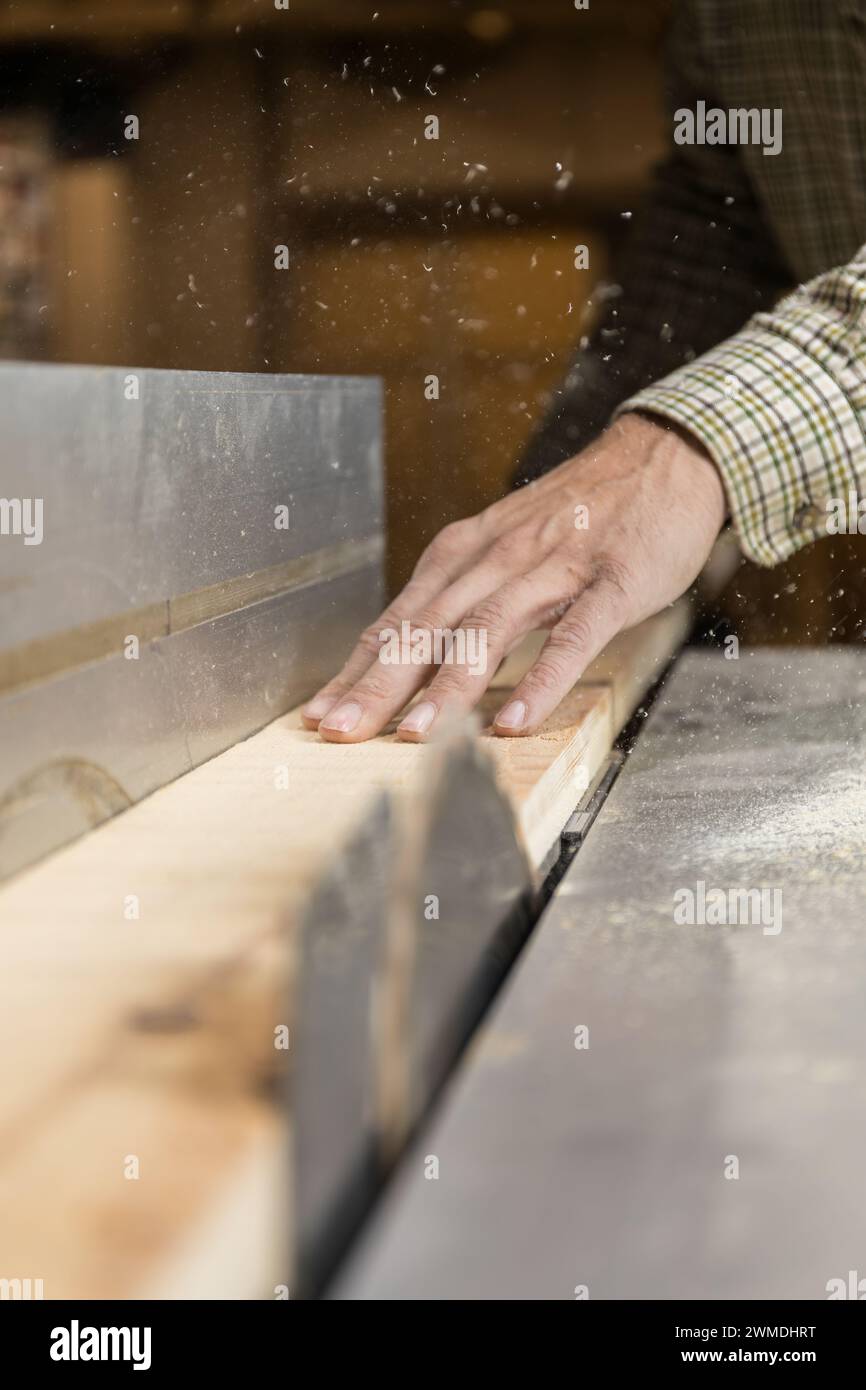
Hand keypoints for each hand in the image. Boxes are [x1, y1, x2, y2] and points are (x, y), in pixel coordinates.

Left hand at [303, 412, 725, 741]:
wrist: (665, 456)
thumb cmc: (582, 513)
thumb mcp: (506, 546)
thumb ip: (462, 595)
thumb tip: (408, 653)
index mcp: (466, 552)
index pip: (399, 619)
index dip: (356, 668)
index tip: (318, 714)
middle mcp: (498, 557)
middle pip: (428, 627)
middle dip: (379, 683)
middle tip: (340, 732)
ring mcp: (555, 569)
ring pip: (488, 630)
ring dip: (447, 685)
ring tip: (415, 735)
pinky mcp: (611, 582)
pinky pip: (571, 638)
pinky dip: (540, 680)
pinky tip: (513, 721)